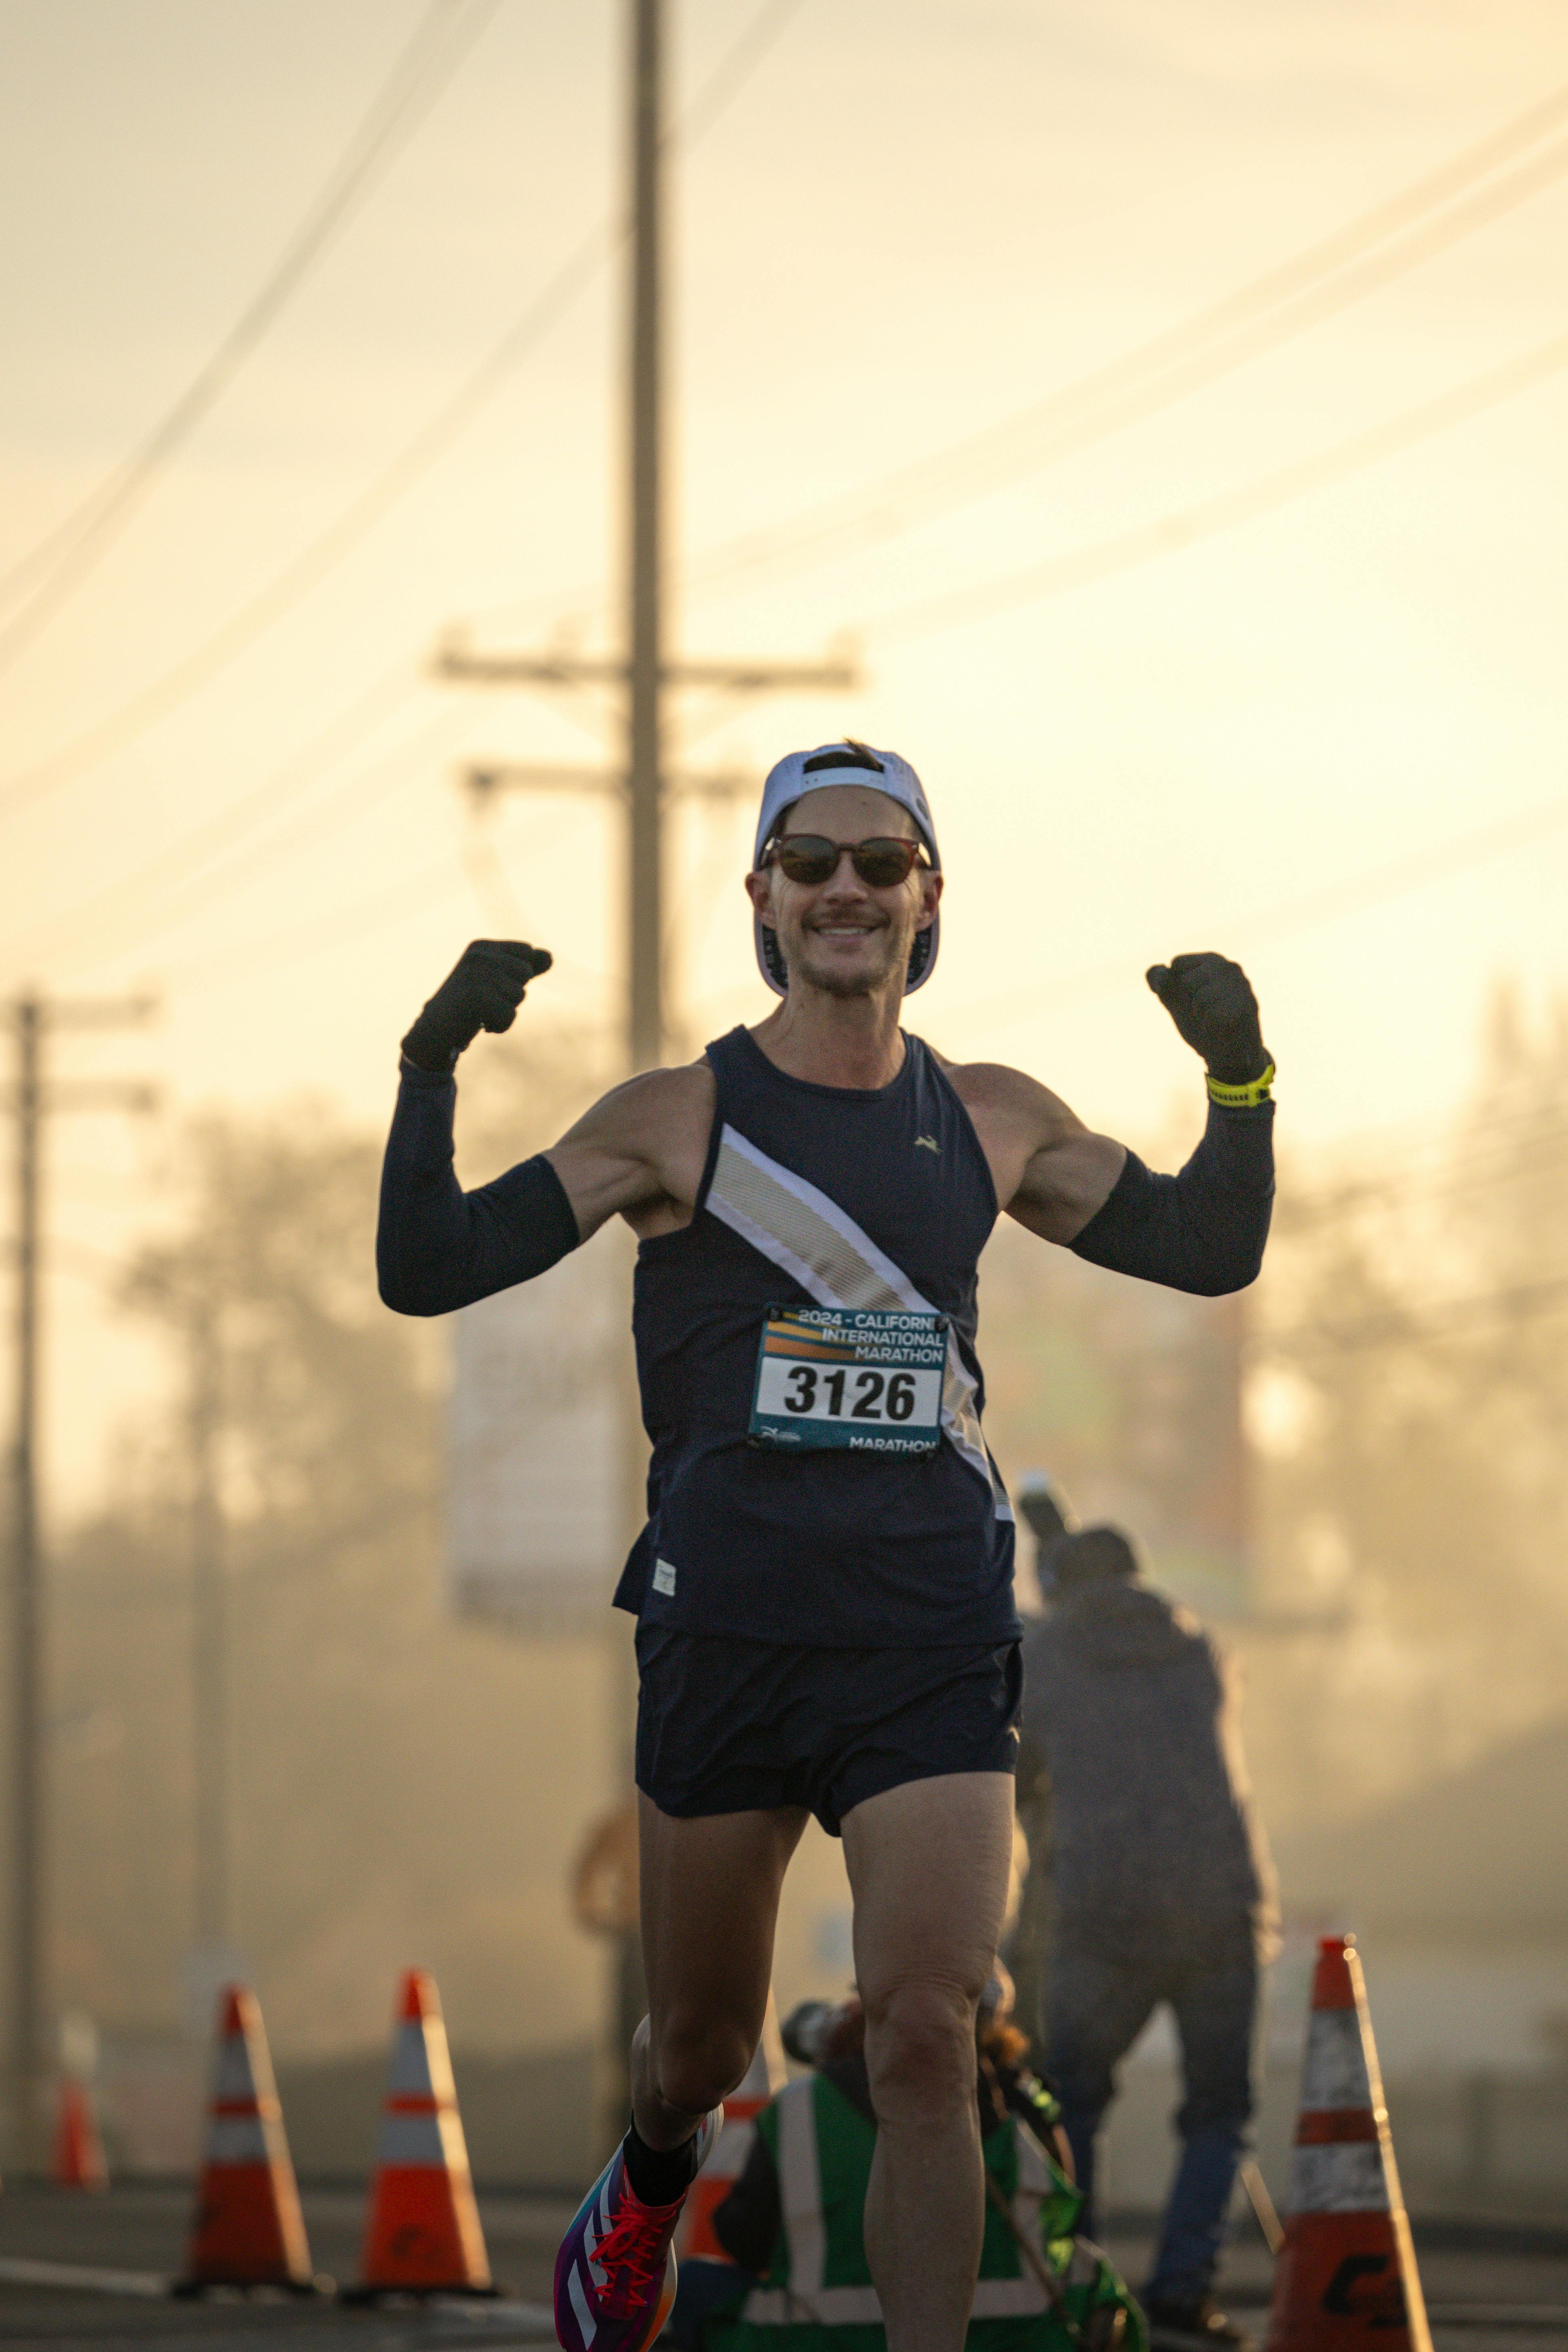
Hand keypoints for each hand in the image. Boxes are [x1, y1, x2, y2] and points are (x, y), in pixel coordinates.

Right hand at [401, 940, 551, 1071]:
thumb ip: (523, 968)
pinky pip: (509, 1014)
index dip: (519, 974)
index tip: (494, 985)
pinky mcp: (476, 996)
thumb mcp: (497, 982)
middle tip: (486, 1001)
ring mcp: (476, 974)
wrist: (435, 1032)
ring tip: (481, 1012)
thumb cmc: (468, 1007)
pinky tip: (481, 1023)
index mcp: (482, 946)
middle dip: (512, 993)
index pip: (527, 951)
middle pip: (525, 972)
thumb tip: (549, 957)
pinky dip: (500, 1025)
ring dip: (505, 1011)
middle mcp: (479, 955)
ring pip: (519, 994)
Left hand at [1145, 952, 1268, 1084]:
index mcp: (1211, 960)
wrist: (1227, 1056)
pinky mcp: (1246, 1006)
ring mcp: (1241, 986)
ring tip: (1214, 1020)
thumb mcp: (1176, 1002)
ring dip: (1201, 1016)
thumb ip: (1162, 984)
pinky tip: (1222, 1029)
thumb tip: (1157, 975)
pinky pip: (1213, 1016)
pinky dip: (1212, 1028)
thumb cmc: (1201, 1024)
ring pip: (1200, 998)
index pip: (1177, 964)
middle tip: (1204, 1013)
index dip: (1176, 988)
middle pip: (1186, 981)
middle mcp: (1229, 967)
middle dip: (1188, 1002)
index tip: (1191, 999)